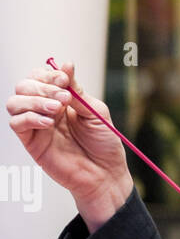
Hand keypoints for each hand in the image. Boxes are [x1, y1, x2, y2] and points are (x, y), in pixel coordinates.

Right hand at [6, 60, 132, 226]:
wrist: (105, 174)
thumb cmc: (104, 144)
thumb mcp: (95, 111)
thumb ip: (77, 90)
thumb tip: (66, 64)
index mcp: (60, 99)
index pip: (40, 77)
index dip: (49, 74)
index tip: (64, 80)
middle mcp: (45, 110)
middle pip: (24, 85)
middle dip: (42, 87)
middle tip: (65, 98)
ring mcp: (36, 126)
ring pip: (14, 102)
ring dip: (34, 100)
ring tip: (57, 110)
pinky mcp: (31, 143)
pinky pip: (16, 124)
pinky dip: (29, 118)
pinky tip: (49, 123)